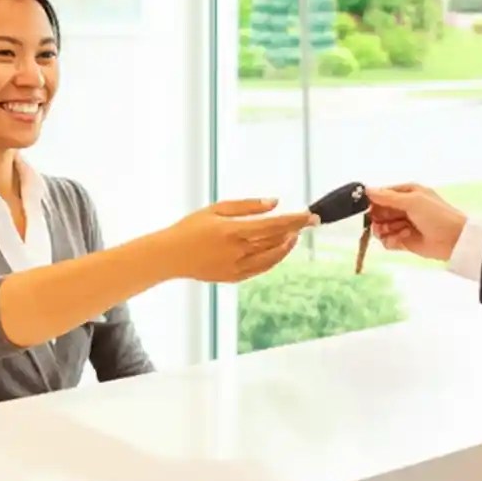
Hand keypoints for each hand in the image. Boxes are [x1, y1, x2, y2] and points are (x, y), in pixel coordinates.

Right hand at [160, 198, 317, 282]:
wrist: (169, 256)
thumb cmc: (191, 228)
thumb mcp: (216, 209)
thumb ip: (248, 206)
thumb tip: (276, 203)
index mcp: (233, 231)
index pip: (274, 225)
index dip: (296, 220)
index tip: (312, 216)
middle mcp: (237, 251)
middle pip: (276, 241)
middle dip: (295, 231)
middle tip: (307, 222)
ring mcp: (236, 268)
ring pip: (272, 258)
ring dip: (287, 246)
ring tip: (294, 234)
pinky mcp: (233, 278)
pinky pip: (261, 269)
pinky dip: (274, 259)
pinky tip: (279, 249)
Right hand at [364, 183, 466, 260]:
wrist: (454, 240)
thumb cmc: (437, 215)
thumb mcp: (412, 201)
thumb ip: (388, 197)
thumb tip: (367, 190)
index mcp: (406, 193)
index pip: (381, 195)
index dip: (372, 202)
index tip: (366, 209)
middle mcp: (402, 208)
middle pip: (377, 212)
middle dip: (377, 218)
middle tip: (382, 222)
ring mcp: (402, 225)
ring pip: (380, 228)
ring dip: (385, 230)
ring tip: (399, 231)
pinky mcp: (403, 241)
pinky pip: (387, 241)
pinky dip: (391, 241)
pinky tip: (403, 238)